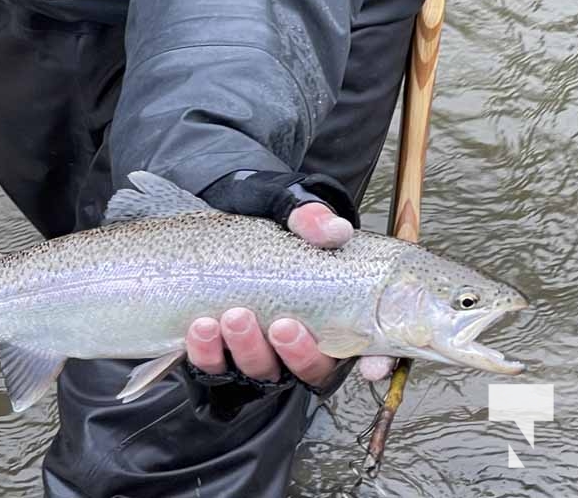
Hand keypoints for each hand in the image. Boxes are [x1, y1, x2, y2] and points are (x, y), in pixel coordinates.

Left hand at [186, 202, 394, 385]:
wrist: (225, 206)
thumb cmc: (270, 213)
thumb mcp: (290, 206)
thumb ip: (310, 216)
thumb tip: (334, 231)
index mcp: (332, 309)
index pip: (365, 346)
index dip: (377, 363)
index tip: (371, 366)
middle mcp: (300, 337)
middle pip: (311, 369)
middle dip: (298, 353)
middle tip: (282, 325)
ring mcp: (259, 348)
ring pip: (262, 371)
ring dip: (249, 350)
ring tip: (233, 316)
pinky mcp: (219, 349)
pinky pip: (214, 365)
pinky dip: (207, 352)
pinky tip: (200, 328)